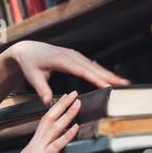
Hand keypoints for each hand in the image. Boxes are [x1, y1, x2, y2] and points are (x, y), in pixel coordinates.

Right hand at [0, 90, 81, 152]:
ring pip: (54, 127)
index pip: (45, 121)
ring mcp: (38, 151)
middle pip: (50, 118)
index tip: (64, 99)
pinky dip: (66, 135)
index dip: (55, 109)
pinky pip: (55, 145)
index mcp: (32, 144)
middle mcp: (35, 143)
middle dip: (62, 105)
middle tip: (73, 93)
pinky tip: (75, 128)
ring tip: (77, 103)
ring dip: (67, 114)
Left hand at [8, 40, 129, 104]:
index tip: (107, 85)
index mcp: (61, 59)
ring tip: (123, 82)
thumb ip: (41, 90)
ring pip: (94, 65)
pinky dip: (101, 71)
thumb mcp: (33, 77)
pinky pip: (90, 65)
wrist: (27, 50)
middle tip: (124, 84)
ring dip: (108, 73)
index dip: (96, 78)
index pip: (82, 70)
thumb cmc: (30, 63)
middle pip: (93, 67)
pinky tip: (110, 77)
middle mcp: (70, 55)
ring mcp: (74, 55)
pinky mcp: (75, 57)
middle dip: (109, 76)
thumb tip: (47, 102)